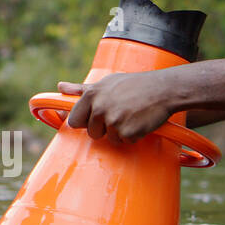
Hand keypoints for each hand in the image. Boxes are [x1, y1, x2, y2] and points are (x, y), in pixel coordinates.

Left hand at [57, 70, 177, 144]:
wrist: (164, 89)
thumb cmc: (135, 84)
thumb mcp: (108, 82)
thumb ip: (82, 89)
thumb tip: (60, 87)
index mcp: (92, 95)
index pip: (74, 120)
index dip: (85, 122)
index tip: (95, 119)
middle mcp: (99, 108)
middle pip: (92, 133)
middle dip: (104, 129)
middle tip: (120, 115)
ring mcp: (113, 120)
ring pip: (109, 138)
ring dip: (120, 132)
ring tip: (131, 116)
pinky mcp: (126, 131)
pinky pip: (125, 141)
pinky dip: (133, 135)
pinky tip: (139, 121)